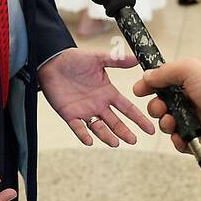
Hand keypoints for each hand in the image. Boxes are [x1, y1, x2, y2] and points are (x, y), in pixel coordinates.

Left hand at [38, 48, 155, 146]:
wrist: (51, 61)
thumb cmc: (75, 59)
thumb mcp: (98, 58)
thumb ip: (117, 60)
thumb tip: (137, 59)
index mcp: (108, 93)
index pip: (127, 108)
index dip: (138, 118)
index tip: (150, 129)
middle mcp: (98, 104)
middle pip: (115, 122)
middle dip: (124, 131)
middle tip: (133, 140)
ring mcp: (84, 110)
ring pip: (99, 127)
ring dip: (107, 136)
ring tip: (115, 143)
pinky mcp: (69, 114)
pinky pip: (78, 127)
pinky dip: (83, 135)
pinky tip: (89, 141)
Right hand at [132, 59, 200, 162]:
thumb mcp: (191, 69)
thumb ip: (166, 71)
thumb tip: (149, 75)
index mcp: (197, 78)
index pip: (167, 80)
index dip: (152, 84)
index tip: (140, 90)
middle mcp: (198, 98)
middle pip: (165, 103)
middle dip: (157, 107)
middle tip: (160, 109)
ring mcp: (200, 119)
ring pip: (170, 123)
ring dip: (166, 124)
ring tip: (172, 124)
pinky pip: (181, 142)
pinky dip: (177, 141)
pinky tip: (182, 137)